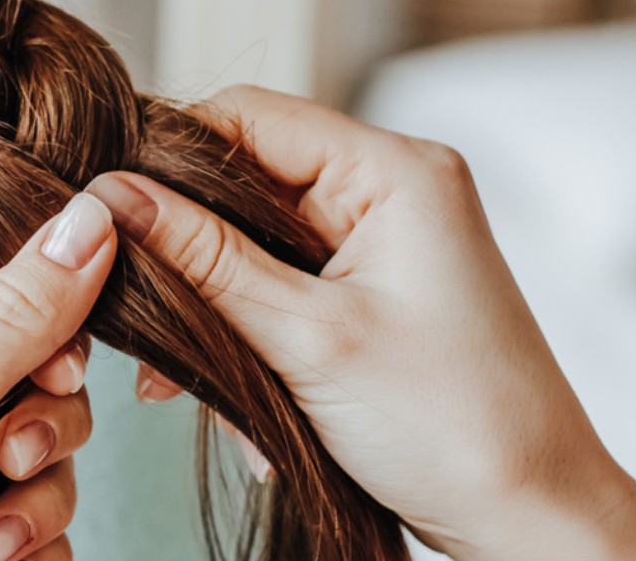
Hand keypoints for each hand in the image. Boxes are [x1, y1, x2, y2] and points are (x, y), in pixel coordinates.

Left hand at [0, 193, 116, 560]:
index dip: (38, 329)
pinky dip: (34, 547)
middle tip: (10, 457)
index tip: (61, 365)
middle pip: (31, 384)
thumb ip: (11, 320)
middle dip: (40, 427)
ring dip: (37, 499)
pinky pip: (43, 527)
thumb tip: (90, 219)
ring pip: (46, 461)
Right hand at [85, 86, 635, 559]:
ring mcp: (378, 241)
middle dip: (185, 249)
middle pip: (243, 181)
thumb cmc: (452, 428)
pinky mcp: (368, 289)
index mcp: (392, 171)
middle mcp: (388, 190)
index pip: (249, 117)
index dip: (167, 155)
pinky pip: (278, 285)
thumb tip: (112, 196)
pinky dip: (242, 330)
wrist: (529, 518)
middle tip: (130, 303)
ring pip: (251, 241)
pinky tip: (224, 395)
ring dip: (209, 304)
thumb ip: (203, 259)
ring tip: (173, 378)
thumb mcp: (307, 338)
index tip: (106, 208)